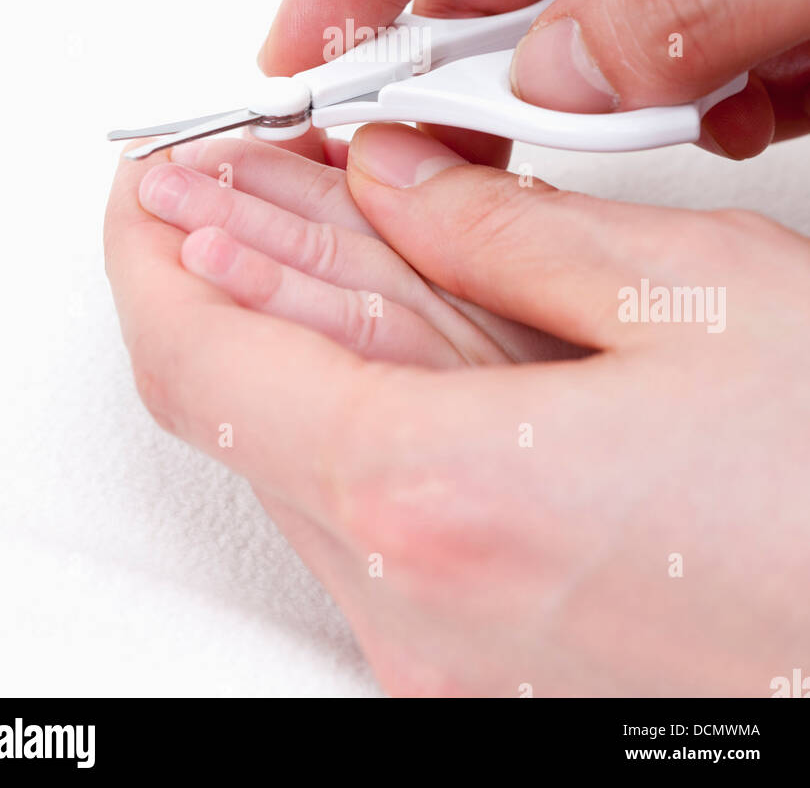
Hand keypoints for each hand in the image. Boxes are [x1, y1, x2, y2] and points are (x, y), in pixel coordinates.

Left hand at [104, 123, 809, 695]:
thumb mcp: (694, 298)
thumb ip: (505, 231)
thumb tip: (393, 175)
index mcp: (443, 493)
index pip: (198, 360)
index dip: (150, 251)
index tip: (151, 178)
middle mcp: (419, 602)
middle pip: (246, 402)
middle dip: (228, 267)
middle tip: (233, 174)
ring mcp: (449, 653)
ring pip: (308, 458)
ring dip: (298, 333)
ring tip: (324, 226)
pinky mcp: (492, 671)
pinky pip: (378, 518)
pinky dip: (367, 409)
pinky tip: (397, 335)